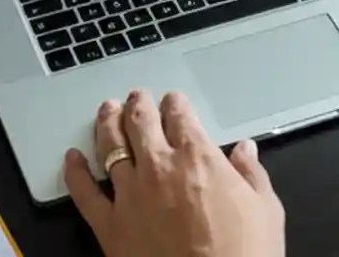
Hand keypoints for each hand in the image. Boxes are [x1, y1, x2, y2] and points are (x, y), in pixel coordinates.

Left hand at [64, 90, 284, 256]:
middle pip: (141, 122)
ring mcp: (130, 194)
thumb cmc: (245, 255)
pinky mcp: (109, 224)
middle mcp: (159, 168)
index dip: (175, 104)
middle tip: (136, 97)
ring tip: (106, 111)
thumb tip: (245, 150)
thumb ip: (251, 174)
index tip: (173, 100)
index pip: (180, 116)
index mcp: (198, 158)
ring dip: (107, 123)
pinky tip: (72, 157)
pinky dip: (75, 170)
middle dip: (138, 105)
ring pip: (110, 146)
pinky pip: (84, 191)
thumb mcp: (265, 210)